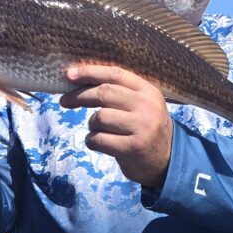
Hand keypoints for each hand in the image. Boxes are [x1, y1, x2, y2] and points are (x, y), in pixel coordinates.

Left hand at [59, 65, 172, 190]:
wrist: (167, 160)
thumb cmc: (145, 127)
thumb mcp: (141, 104)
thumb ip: (119, 91)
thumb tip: (79, 80)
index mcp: (148, 91)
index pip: (115, 74)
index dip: (90, 72)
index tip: (69, 74)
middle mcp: (146, 106)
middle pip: (104, 93)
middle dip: (79, 96)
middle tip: (65, 100)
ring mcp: (140, 127)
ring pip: (99, 117)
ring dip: (91, 124)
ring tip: (99, 130)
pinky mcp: (132, 148)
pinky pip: (99, 139)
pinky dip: (92, 141)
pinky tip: (99, 143)